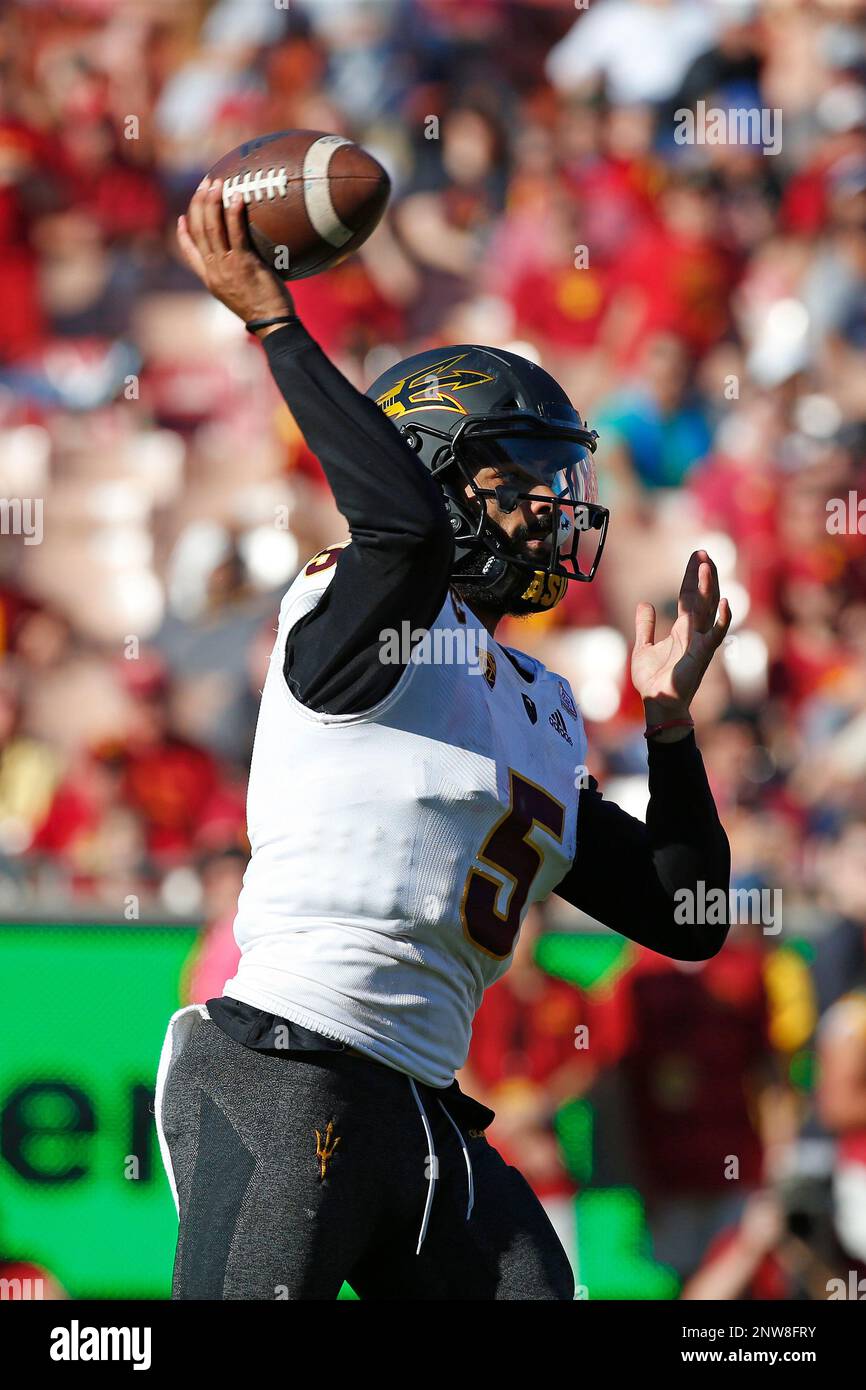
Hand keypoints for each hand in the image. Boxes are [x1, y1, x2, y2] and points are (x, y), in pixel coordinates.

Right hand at [177, 178, 294, 333]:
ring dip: (212, 202)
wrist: (272, 323)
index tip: (182, 217)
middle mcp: (213, 270)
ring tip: (216, 183)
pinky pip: (236, 233)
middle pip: (198, 231)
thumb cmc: (263, 309)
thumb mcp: (241, 293)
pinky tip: (238, 197)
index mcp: (210, 279)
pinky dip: (235, 213)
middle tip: (204, 184)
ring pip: (212, 228)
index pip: (190, 252)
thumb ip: (236, 275)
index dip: (183, 233)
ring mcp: (226, 266)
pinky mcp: (243, 263)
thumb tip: (245, 261)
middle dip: (199, 204)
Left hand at [632, 549, 730, 738]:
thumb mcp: (643, 647)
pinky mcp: (703, 654)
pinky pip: (716, 634)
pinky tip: (724, 602)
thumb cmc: (654, 681)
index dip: (691, 576)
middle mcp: (695, 632)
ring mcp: (701, 642)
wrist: (658, 704)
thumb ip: (645, 626)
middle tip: (702, 551)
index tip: (696, 556)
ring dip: (708, 587)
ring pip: (708, 610)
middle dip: (702, 575)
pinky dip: (722, 619)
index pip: (689, 596)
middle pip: (702, 597)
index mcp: (683, 629)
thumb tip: (644, 603)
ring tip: (707, 565)